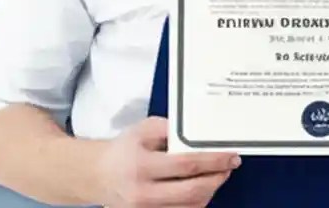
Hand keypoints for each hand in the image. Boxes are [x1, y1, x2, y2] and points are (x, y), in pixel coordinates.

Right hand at [96, 116, 238, 207]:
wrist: (98, 175)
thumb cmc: (123, 150)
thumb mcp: (142, 130)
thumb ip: (169, 129)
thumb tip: (201, 136)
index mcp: (141, 165)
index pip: (186, 165)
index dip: (214, 161)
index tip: (231, 156)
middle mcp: (144, 193)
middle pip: (193, 191)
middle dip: (218, 178)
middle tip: (229, 166)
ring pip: (192, 206)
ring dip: (210, 191)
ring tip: (216, 175)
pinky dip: (198, 202)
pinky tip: (201, 188)